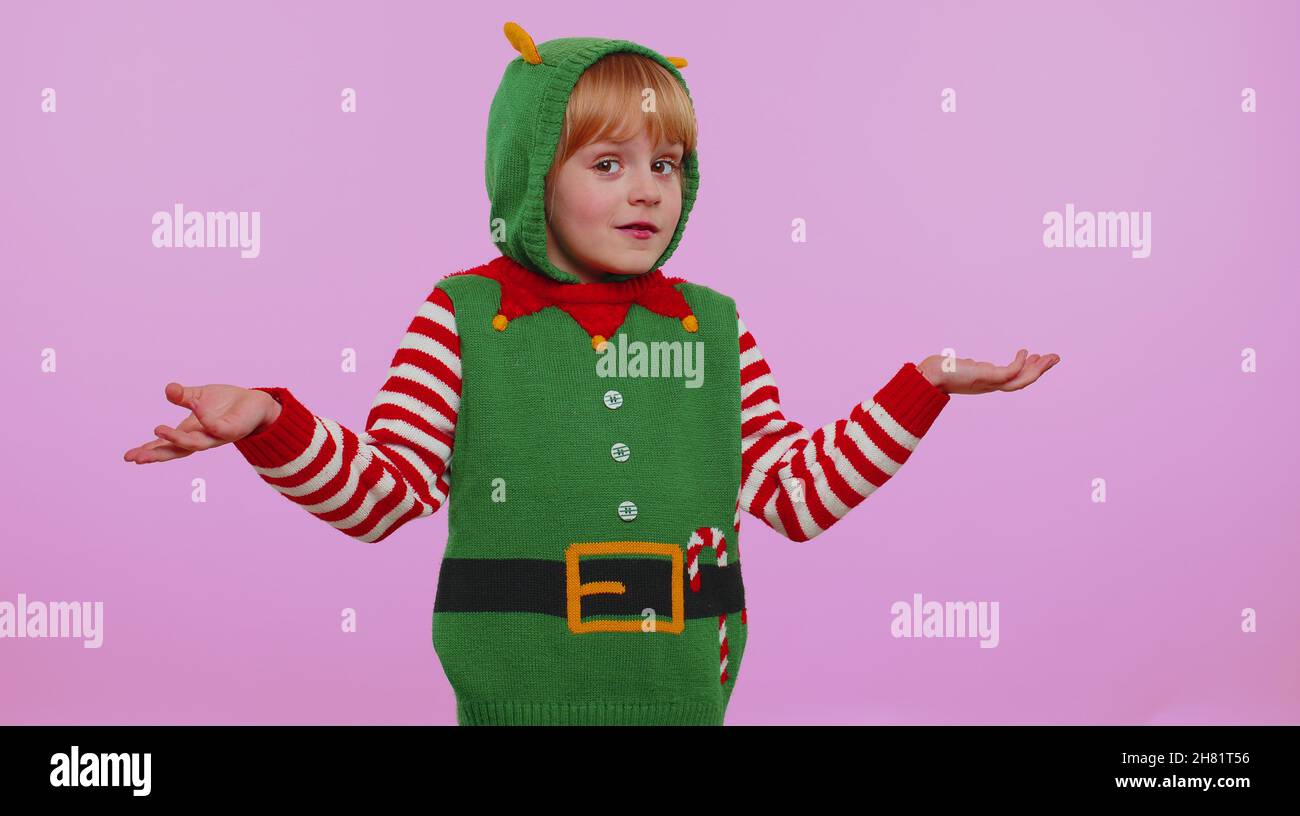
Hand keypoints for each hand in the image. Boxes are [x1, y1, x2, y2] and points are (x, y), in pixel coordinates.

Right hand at [122, 383, 280, 463]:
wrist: (256, 404)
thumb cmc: (225, 403)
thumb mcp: (198, 397)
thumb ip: (182, 396)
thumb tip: (168, 389)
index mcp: (190, 432)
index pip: (166, 446)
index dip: (148, 450)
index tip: (128, 457)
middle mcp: (202, 438)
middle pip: (176, 451)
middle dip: (156, 454)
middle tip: (136, 457)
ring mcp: (217, 437)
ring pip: (195, 444)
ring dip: (176, 438)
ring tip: (157, 429)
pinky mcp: (232, 430)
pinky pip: (217, 426)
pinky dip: (205, 418)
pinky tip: (196, 407)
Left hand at [916, 349, 1059, 394]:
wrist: (927, 377)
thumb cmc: (939, 372)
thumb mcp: (961, 367)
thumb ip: (969, 366)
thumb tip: (969, 362)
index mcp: (987, 383)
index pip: (1013, 378)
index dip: (1028, 370)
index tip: (1037, 357)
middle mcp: (990, 385)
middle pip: (1022, 381)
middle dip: (1039, 370)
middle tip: (1055, 357)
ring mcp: (988, 383)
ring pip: (1020, 381)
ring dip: (1037, 370)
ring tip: (1049, 357)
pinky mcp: (984, 377)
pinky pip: (1008, 373)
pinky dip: (1019, 364)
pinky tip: (1025, 353)